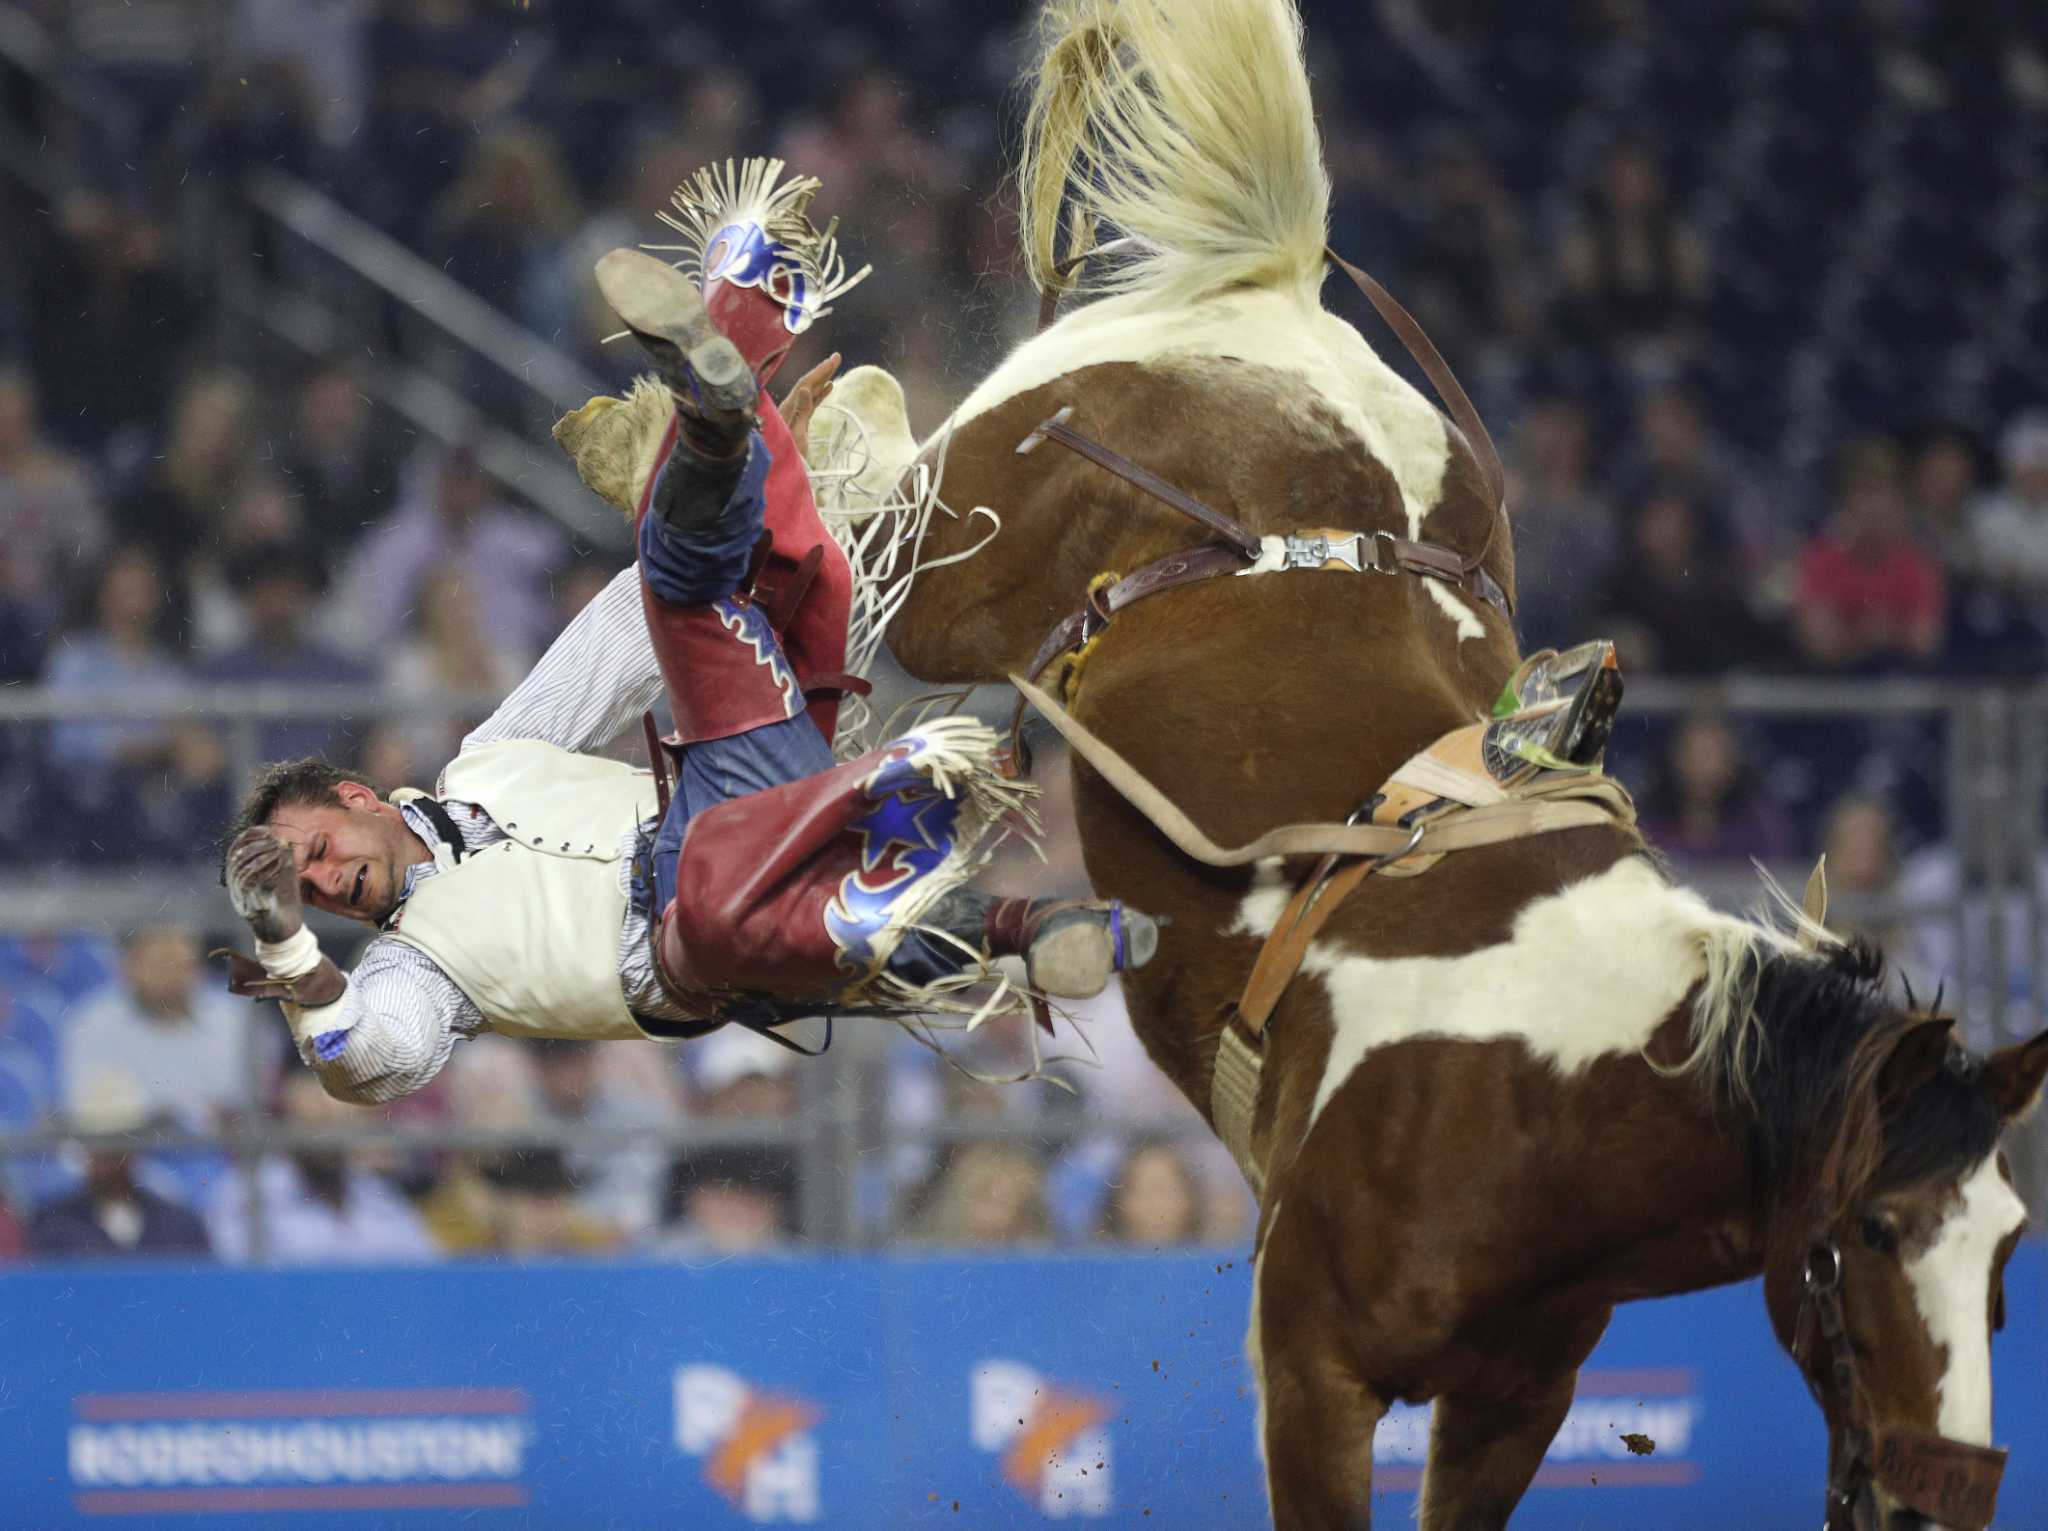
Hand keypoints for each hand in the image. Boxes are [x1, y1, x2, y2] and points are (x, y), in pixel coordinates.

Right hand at [225, 827, 303, 942]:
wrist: (287, 932)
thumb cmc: (284, 902)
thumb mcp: (285, 877)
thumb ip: (283, 860)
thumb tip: (284, 840)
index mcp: (241, 877)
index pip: (235, 851)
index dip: (248, 837)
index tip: (266, 830)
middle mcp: (237, 888)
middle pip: (236, 860)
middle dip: (256, 846)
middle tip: (275, 841)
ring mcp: (243, 900)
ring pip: (242, 872)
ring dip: (261, 858)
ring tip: (278, 852)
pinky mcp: (254, 909)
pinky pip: (253, 888)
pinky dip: (266, 873)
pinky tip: (279, 867)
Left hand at [779, 352, 840, 459]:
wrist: (779, 471)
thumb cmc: (787, 455)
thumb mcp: (795, 434)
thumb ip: (800, 411)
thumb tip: (805, 389)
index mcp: (788, 408)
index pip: (806, 384)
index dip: (819, 371)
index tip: (832, 360)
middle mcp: (790, 407)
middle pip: (808, 384)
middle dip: (822, 370)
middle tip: (837, 356)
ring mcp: (795, 413)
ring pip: (811, 391)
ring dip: (823, 378)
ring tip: (834, 366)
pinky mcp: (800, 421)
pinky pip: (812, 403)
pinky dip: (821, 393)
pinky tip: (829, 386)